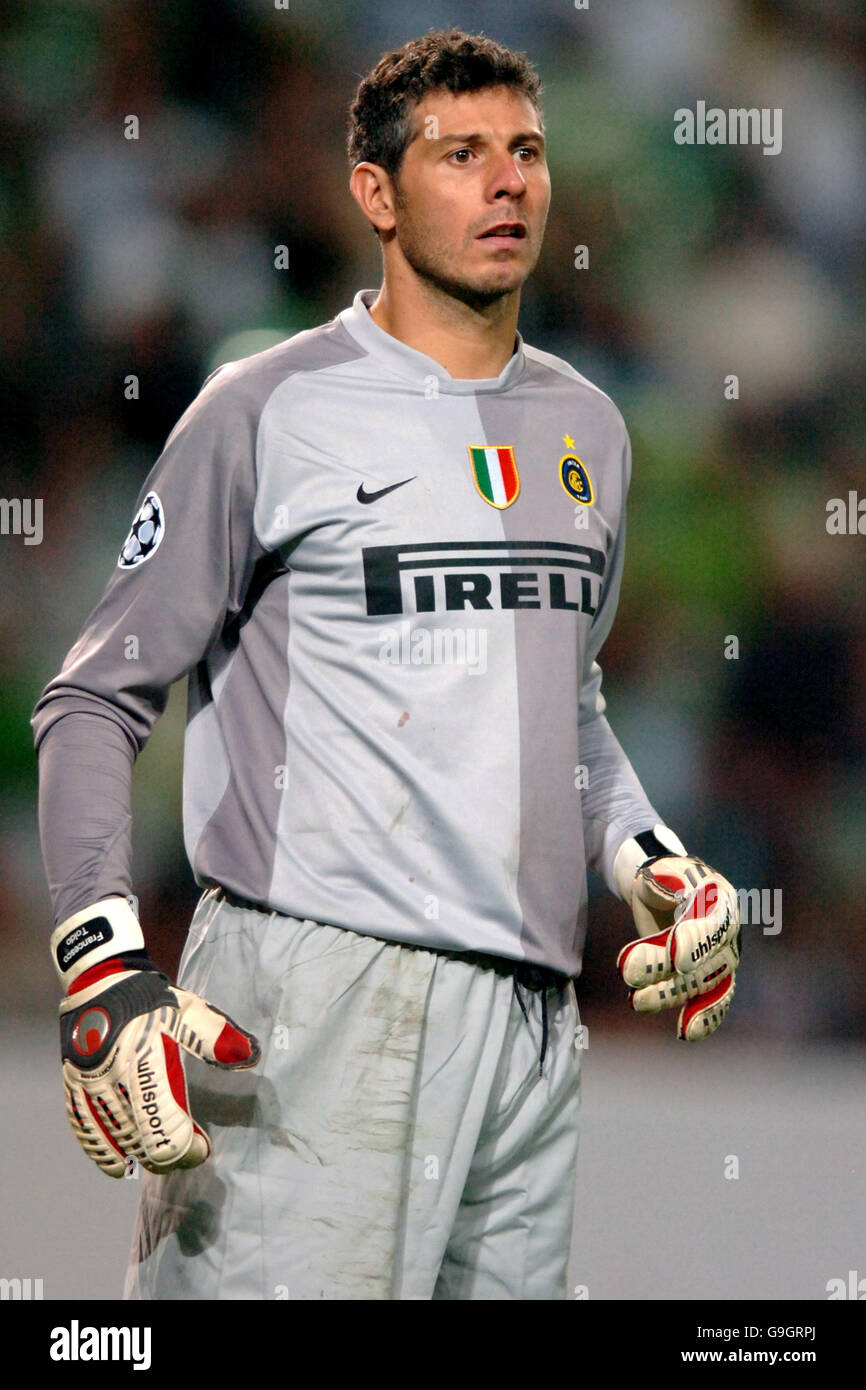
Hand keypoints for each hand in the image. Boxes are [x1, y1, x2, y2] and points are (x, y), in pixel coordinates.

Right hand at [53, 898, 259, 1176]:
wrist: (101, 978)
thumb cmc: (150, 997)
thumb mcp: (188, 1010)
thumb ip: (217, 1037)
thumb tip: (250, 1056)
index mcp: (144, 1060)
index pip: (165, 1130)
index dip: (187, 1151)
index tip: (202, 1147)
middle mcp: (113, 1077)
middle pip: (141, 1143)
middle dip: (167, 1156)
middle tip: (184, 1150)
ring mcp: (89, 1083)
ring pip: (115, 1140)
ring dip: (140, 1153)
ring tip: (159, 1152)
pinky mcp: (73, 1084)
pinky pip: (85, 1130)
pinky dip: (103, 1151)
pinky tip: (118, 1162)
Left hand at [616, 852, 741, 1040]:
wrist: (665, 889)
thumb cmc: (661, 877)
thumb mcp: (657, 874)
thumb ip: (663, 885)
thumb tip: (669, 896)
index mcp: (720, 897)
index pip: (713, 923)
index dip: (696, 940)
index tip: (677, 957)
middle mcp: (728, 930)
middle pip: (704, 958)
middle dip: (665, 968)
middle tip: (627, 972)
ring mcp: (723, 956)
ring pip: (703, 983)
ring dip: (672, 995)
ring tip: (638, 1002)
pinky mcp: (711, 977)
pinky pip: (714, 1000)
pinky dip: (705, 1018)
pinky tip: (687, 1032)